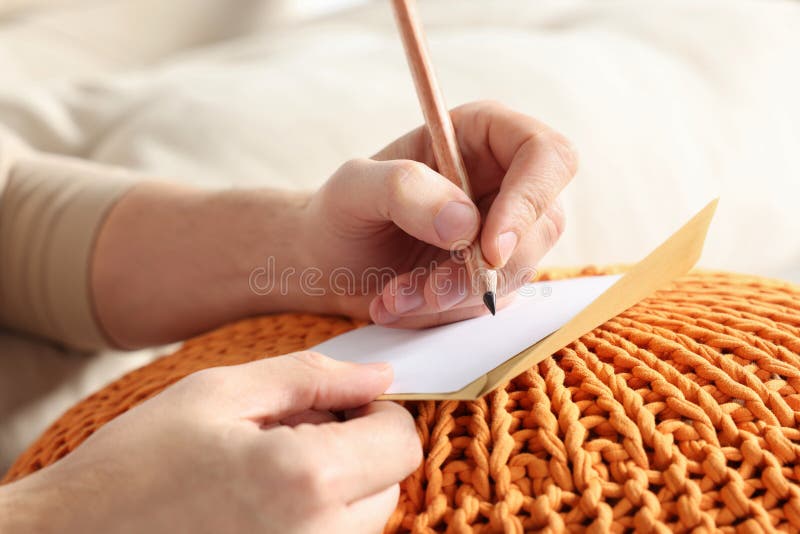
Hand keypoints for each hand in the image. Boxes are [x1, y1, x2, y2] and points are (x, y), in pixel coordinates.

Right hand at [0, 353, 420, 533]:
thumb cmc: (134, 464)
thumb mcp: (220, 394)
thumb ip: (311, 378)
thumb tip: (377, 374)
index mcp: (305, 480)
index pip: (400, 443)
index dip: (379, 413)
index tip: (343, 404)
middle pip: (388, 484)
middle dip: (357, 449)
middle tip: (292, 432)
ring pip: (363, 520)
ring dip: (337, 486)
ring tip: (268, 469)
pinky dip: (316, 518)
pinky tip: (263, 502)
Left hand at [299, 100, 576, 326]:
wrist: (330, 261)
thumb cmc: (342, 211)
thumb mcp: (354, 188)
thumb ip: (404, 189)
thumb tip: (466, 223)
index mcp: (484, 135)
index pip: (548, 156)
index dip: (530, 201)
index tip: (489, 250)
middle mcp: (506, 180)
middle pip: (545, 223)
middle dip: (484, 269)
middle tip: (427, 289)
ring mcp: (505, 230)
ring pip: (519, 271)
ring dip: (455, 296)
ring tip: (394, 296)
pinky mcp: (495, 274)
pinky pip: (492, 301)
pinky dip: (445, 311)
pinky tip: (400, 303)